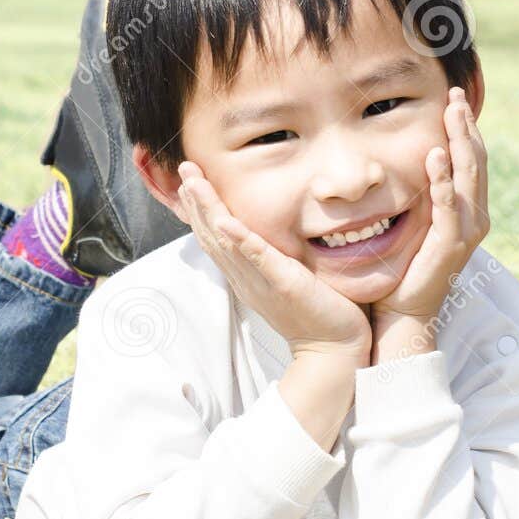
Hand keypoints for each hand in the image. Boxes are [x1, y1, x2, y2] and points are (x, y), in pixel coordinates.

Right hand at [176, 161, 371, 359]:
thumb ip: (273, 259)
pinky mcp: (283, 284)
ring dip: (208, 211)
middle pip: (212, 235)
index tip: (190, 180)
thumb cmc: (316, 313)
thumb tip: (268, 236)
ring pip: (226, 242)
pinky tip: (226, 222)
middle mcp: (246, 278)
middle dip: (196, 201)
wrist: (333, 350)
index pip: (215, 237)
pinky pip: (258, 259)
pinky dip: (240, 240)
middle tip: (185, 168)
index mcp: (245, 276)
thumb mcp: (285, 279)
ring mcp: (261, 282)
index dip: (200, 209)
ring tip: (193, 183)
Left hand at [371, 86, 489, 329]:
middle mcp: (475, 217)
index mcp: (469, 209)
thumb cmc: (408, 266)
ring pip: (468, 177)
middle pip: (475, 161)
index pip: (472, 160)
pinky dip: (443, 181)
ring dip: (459, 142)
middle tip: (455, 96)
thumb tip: (416, 160)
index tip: (454, 99)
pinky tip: (434, 158)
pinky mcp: (449, 245)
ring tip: (452, 114)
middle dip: (465, 126)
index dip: (466, 129)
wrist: (405, 309)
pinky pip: (448, 207)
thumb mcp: (418, 220)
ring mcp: (465, 231)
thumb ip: (424, 194)